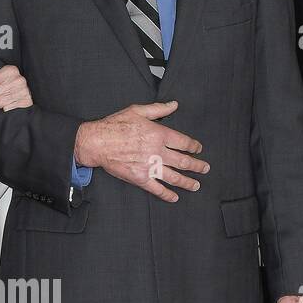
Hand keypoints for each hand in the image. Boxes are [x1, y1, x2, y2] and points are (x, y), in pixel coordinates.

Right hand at [73, 102, 208, 201]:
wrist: (97, 142)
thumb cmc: (115, 125)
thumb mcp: (137, 110)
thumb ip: (158, 109)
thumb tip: (174, 105)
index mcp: (159, 134)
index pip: (184, 142)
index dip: (194, 147)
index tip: (198, 149)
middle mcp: (158, 151)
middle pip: (184, 161)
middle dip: (197, 166)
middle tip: (205, 168)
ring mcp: (150, 167)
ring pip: (175, 177)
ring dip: (188, 182)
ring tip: (196, 185)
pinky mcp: (140, 178)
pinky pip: (157, 189)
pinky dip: (167, 194)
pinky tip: (174, 197)